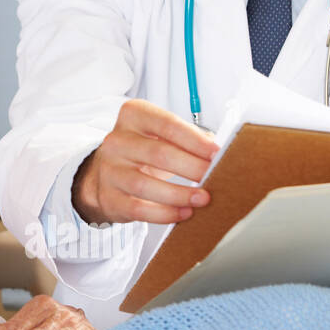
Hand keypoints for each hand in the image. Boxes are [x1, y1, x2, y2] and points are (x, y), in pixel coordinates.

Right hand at [72, 98, 218, 224]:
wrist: (107, 173)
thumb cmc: (142, 152)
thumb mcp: (161, 136)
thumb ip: (188, 138)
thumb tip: (222, 151)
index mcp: (134, 116)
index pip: (167, 125)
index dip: (195, 140)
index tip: (218, 153)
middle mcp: (117, 140)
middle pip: (159, 154)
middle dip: (192, 167)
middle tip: (215, 177)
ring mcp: (110, 169)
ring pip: (145, 184)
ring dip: (180, 194)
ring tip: (203, 198)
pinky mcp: (109, 196)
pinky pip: (138, 208)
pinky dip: (164, 213)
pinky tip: (183, 212)